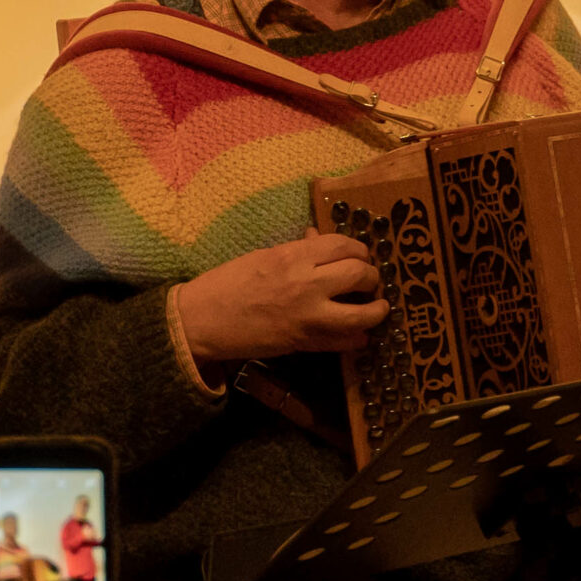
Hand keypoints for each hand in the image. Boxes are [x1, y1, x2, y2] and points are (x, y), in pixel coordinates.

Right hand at [175, 231, 383, 361]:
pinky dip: (357, 338)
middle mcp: (307, 283)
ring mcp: (308, 316)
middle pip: (360, 274)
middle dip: (371, 276)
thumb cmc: (228, 283)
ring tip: (378, 307)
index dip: (360, 250)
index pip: (345, 245)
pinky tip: (358, 334)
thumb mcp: (264, 256)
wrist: (202, 321)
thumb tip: (318, 237)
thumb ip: (297, 249)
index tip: (360, 256)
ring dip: (376, 310)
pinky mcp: (305, 343)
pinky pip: (345, 342)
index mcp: (294, 256)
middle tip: (369, 280)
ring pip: (362, 313)